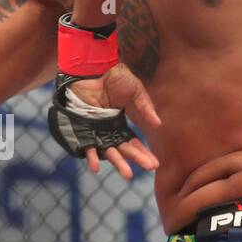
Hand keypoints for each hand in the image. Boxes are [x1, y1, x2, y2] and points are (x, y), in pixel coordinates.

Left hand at [69, 65, 161, 179]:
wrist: (94, 67)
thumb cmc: (115, 76)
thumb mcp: (136, 91)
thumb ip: (145, 107)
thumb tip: (158, 124)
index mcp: (119, 124)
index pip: (132, 143)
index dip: (143, 153)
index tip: (153, 164)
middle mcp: (107, 130)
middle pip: (123, 150)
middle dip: (136, 160)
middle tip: (148, 168)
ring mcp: (95, 130)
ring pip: (108, 151)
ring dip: (117, 163)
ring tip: (128, 174)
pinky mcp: (83, 128)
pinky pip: (87, 144)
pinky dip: (91, 156)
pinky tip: (95, 167)